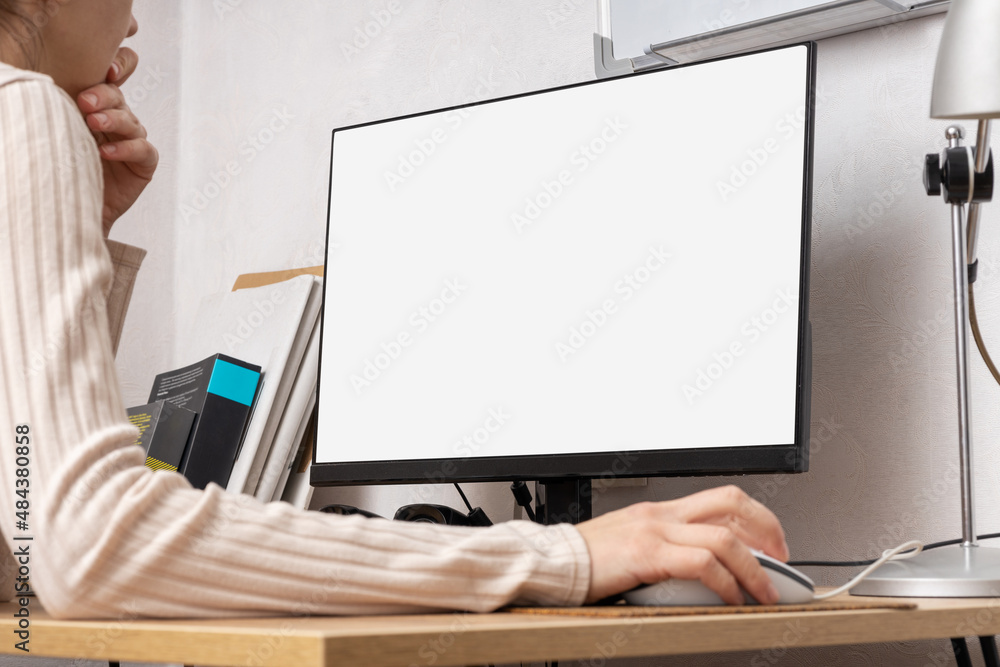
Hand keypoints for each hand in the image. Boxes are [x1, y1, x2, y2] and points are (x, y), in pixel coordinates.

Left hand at [76, 47, 158, 236]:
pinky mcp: (145, 163)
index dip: (121, 67)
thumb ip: (67, 111)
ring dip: (113, 121)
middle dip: (104, 97)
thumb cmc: (65, 168)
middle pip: (118, 98)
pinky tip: (106, 153)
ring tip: (93, 124)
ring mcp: (132, 141)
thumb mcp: (63, 132)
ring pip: (131, 121)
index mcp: (97, 107)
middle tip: (84, 102)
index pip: (112, 80)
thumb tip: (61, 89)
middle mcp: (117, 121)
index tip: (108, 71)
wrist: (74, 206)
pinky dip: (126, 149)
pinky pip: (142, 150)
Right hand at [576, 485, 788, 604]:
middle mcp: (662, 513)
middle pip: (731, 504)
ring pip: (724, 537)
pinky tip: (731, 599)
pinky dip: (726, 584)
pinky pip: (701, 564)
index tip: (772, 544)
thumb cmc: (586, 559)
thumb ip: (662, 548)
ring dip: (754, 568)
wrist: (552, 562)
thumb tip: (697, 570)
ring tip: (764, 592)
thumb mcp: (629, 544)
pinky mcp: (647, 554)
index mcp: (660, 510)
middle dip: (767, 531)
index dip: (756, 518)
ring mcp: (655, 530)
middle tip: (781, 561)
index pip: (721, 498)